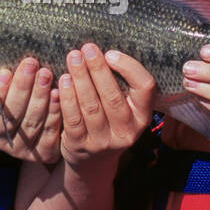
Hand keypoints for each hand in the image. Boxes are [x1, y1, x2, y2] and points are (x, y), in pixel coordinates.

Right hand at [0, 57, 61, 163]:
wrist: (33, 122)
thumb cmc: (13, 95)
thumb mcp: (1, 87)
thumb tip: (1, 56)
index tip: (4, 73)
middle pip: (10, 116)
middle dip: (22, 88)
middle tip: (31, 64)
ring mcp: (22, 150)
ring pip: (31, 123)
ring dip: (39, 97)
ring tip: (46, 74)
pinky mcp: (43, 154)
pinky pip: (49, 134)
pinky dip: (53, 113)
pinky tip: (57, 94)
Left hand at [58, 44, 155, 168]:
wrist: (92, 161)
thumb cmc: (109, 122)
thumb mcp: (124, 108)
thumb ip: (121, 85)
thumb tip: (103, 49)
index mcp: (142, 117)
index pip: (145, 88)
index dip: (129, 68)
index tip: (111, 53)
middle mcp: (127, 132)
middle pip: (113, 96)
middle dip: (98, 69)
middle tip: (87, 48)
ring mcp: (104, 142)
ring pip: (91, 106)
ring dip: (80, 79)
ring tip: (73, 57)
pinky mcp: (81, 146)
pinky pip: (73, 118)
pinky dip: (67, 97)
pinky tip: (63, 80)